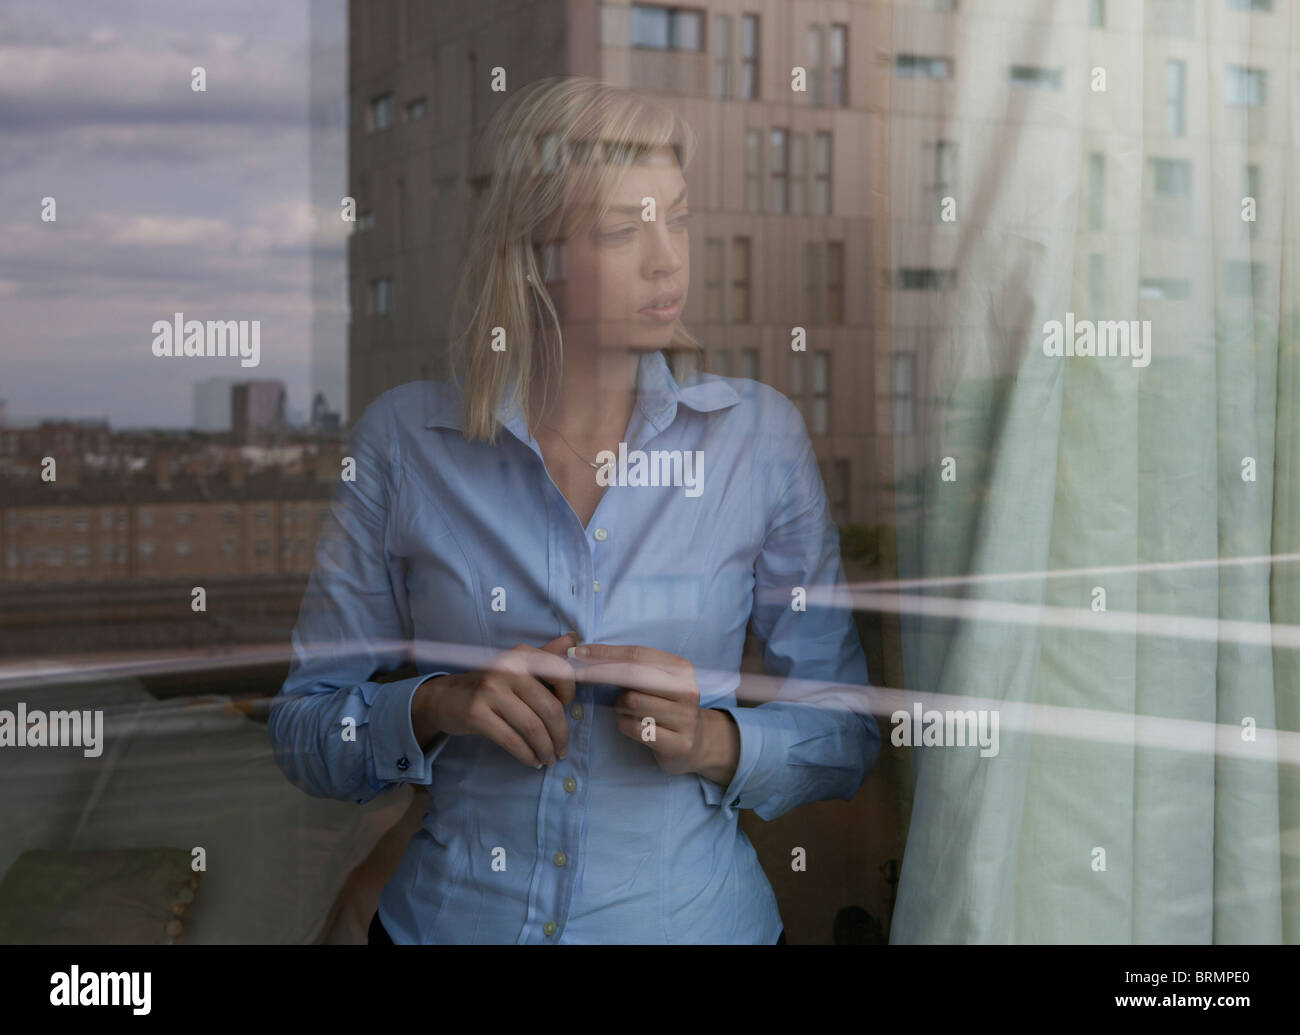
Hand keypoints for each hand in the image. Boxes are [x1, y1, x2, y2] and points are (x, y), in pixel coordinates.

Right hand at [415, 633, 576, 767]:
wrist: (446, 697)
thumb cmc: (490, 684)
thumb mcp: (516, 664)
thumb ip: (546, 653)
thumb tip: (574, 640)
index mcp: (521, 655)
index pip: (561, 673)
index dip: (570, 695)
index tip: (566, 710)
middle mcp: (507, 668)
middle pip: (549, 707)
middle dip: (561, 734)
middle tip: (563, 750)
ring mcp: (490, 691)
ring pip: (532, 727)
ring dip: (546, 748)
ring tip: (549, 758)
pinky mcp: (477, 714)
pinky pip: (511, 739)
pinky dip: (527, 755)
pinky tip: (532, 761)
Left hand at [569, 644, 711, 775]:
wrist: (696, 743)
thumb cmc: (665, 706)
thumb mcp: (655, 681)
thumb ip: (629, 667)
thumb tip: (585, 653)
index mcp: (681, 668)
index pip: (637, 654)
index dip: (606, 652)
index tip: (578, 651)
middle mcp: (687, 690)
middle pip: (633, 675)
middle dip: (602, 673)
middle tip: (580, 675)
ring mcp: (685, 718)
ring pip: (632, 702)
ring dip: (619, 706)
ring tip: (627, 709)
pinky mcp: (678, 743)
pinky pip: (634, 727)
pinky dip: (625, 725)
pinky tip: (634, 726)